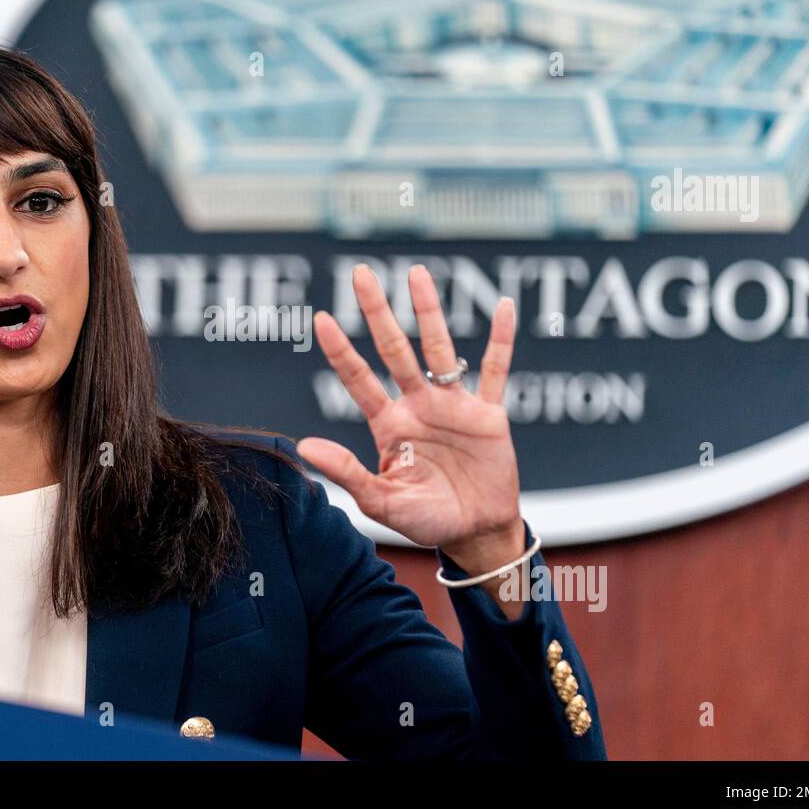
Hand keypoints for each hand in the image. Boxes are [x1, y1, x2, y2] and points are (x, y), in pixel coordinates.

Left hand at [297, 264, 524, 567]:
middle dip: (377, 312)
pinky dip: (501, 340)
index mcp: (389, 425)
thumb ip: (346, 471)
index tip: (320, 318)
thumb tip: (304, 445)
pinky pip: (495, 370)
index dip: (341, 350)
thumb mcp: (380, 500)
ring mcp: (453, 406)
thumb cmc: (425, 519)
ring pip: (439, 349)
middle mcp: (418, 405)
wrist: (475, 534)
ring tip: (416, 274)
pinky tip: (504, 307)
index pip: (358, 379)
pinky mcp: (488, 414)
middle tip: (360, 274)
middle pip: (394, 349)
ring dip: (428, 312)